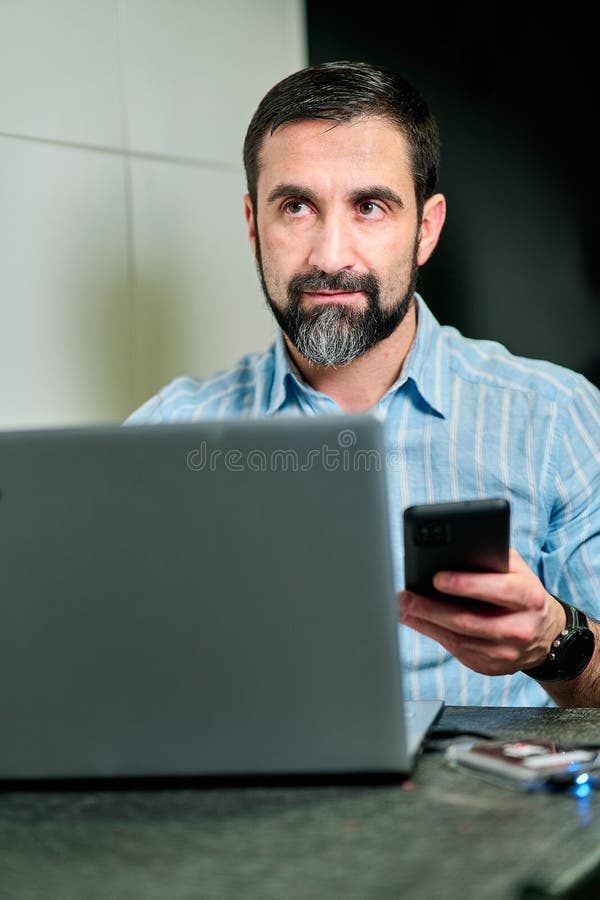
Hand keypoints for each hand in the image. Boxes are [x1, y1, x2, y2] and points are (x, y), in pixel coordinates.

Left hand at [398, 549, 565, 675]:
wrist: (546, 634)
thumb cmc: (523, 593)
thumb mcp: (518, 570)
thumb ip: (492, 558)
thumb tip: (454, 551)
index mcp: (529, 597)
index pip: (497, 590)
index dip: (466, 585)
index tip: (437, 578)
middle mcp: (520, 628)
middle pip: (468, 620)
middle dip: (431, 608)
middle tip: (405, 597)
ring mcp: (506, 652)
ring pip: (458, 640)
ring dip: (425, 624)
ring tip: (403, 608)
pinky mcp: (492, 667)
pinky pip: (457, 652)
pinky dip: (434, 636)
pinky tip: (418, 622)